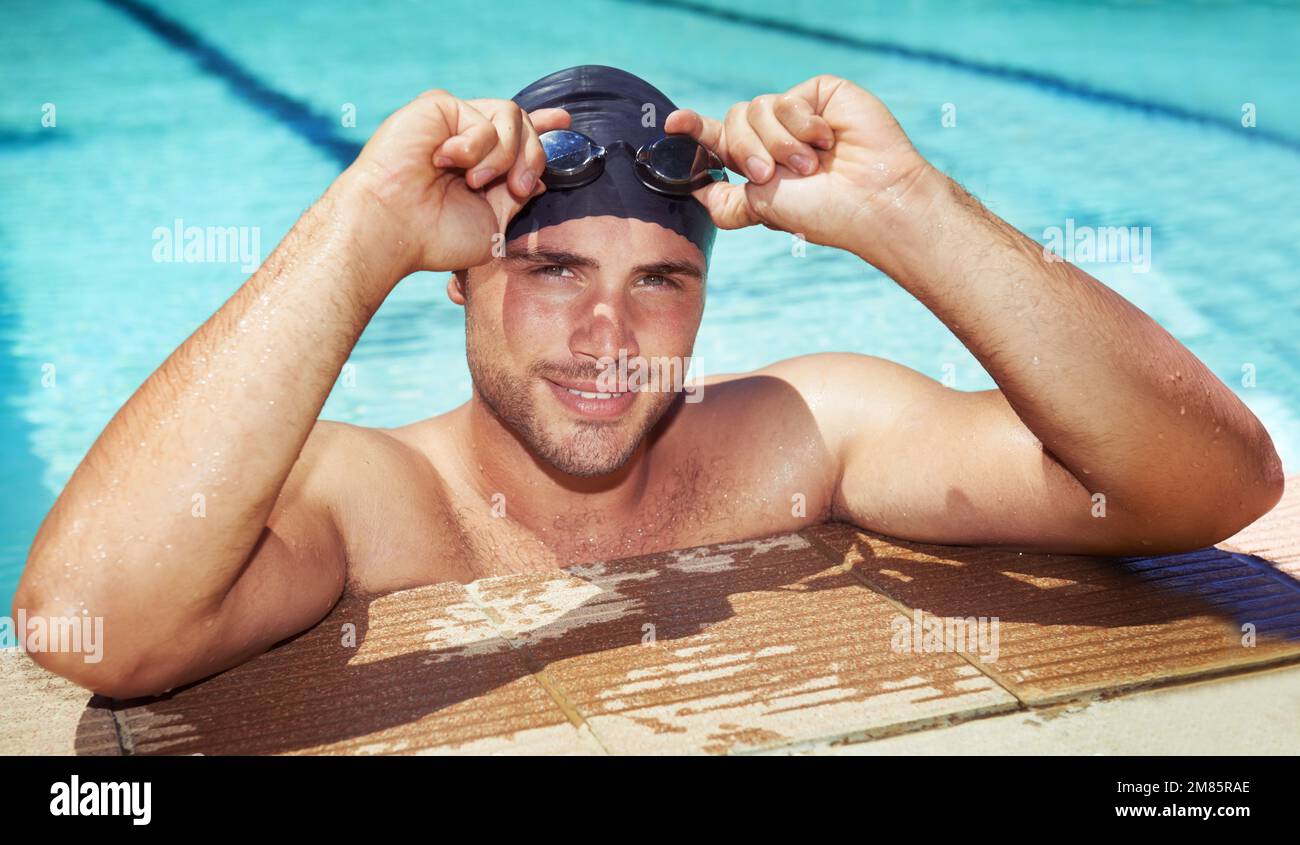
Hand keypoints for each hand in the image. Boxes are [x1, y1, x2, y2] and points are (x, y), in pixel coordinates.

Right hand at [342, 90, 569, 276]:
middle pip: (524, 126)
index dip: (543, 127)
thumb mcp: (492, 223)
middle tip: (516, 188)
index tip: (564, 121)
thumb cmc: (435, 236)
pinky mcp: (439, 106)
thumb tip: (541, 178)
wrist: (394, 226)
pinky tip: (444, 162)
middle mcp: (467, 140)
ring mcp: (453, 121)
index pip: (518, 137)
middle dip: (532, 158)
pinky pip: (484, 119)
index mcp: (479, 166)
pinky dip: (475, 146)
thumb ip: (516, 197)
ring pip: (512, 116)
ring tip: (474, 181)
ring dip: (503, 157)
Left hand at [665, 75, 937, 253]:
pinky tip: (827, 142)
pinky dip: (803, 127)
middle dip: (746, 151)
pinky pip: (786, 100)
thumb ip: (725, 200)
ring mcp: (797, 113)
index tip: (673, 125)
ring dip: (779, 144)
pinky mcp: (819, 94)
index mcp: (758, 162)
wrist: (868, 200)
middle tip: (772, 174)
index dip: (693, 129)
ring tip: (809, 165)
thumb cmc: (821, 212)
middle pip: (732, 121)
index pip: (717, 139)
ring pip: (756, 109)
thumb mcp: (760, 209)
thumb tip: (695, 190)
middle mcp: (774, 136)